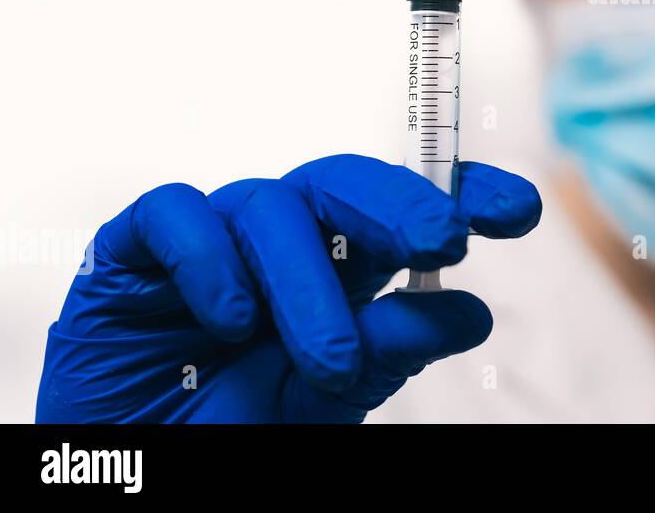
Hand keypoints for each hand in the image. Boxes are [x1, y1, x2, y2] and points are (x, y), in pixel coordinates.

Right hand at [35, 154, 540, 422]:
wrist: (136, 470)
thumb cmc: (238, 428)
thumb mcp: (329, 400)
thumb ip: (389, 351)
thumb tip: (470, 311)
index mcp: (342, 264)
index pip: (408, 206)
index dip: (463, 192)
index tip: (520, 210)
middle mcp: (285, 238)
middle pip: (348, 184)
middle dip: (403, 206)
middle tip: (444, 242)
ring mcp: (214, 237)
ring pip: (272, 207)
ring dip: (309, 284)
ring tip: (331, 364)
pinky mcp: (134, 250)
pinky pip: (175, 214)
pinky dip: (208, 258)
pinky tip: (233, 317)